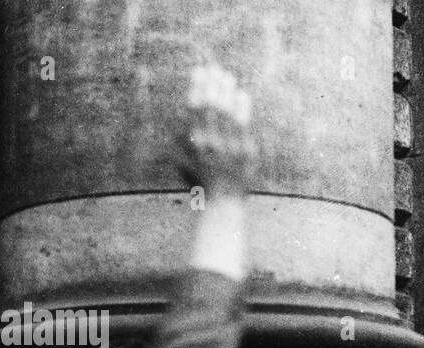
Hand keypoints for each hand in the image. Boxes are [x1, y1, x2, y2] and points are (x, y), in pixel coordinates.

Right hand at [180, 64, 255, 194]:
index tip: (199, 71)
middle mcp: (209, 143)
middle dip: (212, 84)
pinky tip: (241, 94)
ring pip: (227, 112)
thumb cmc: (200, 180)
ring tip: (227, 77)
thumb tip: (179, 115)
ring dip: (227, 91)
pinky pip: (243, 125)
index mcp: (192, 142)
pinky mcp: (244, 153)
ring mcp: (228, 147)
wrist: (222, 203)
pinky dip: (242, 107)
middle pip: (211, 106)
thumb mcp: (183, 159)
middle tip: (215, 69)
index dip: (197, 86)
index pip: (193, 108)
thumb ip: (180, 138)